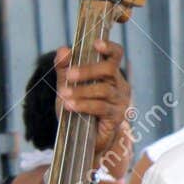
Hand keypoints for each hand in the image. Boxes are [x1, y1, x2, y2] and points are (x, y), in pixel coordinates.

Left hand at [55, 41, 131, 157]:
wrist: (83, 139)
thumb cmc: (78, 109)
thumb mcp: (67, 86)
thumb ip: (64, 68)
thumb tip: (63, 50)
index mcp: (110, 73)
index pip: (116, 54)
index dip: (109, 47)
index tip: (96, 44)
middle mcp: (119, 85)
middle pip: (109, 69)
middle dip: (87, 70)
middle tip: (69, 76)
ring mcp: (120, 101)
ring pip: (103, 89)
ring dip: (81, 92)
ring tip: (63, 95)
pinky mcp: (117, 117)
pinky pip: (101, 107)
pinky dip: (83, 105)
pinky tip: (69, 106)